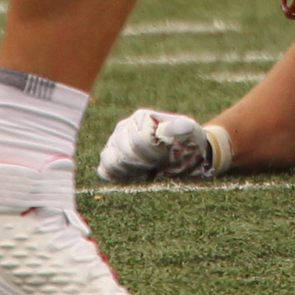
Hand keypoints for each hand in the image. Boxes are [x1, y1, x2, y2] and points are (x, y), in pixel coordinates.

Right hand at [96, 108, 226, 183]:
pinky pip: (104, 170)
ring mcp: (114, 144)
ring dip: (130, 170)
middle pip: (124, 150)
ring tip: (148, 170)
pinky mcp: (111, 161)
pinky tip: (134, 177)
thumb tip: (163, 131)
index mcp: (141, 117)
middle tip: (158, 164)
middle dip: (144, 162)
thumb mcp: (190, 131)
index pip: (138, 138)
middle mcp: (124, 128)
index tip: (166, 153)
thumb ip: (180, 127)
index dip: (154, 151)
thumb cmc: (186, 140)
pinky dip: (117, 176)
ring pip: (110, 159)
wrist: (183, 155)